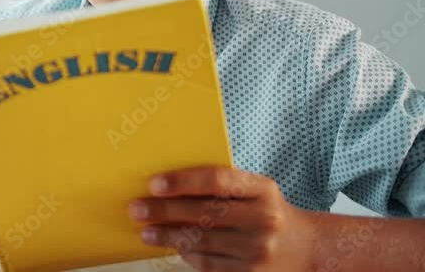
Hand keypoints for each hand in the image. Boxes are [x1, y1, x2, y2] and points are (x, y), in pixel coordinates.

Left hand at [128, 167, 315, 270]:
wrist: (306, 249)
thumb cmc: (267, 211)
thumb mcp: (255, 190)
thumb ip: (222, 185)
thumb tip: (167, 184)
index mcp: (262, 190)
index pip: (217, 180)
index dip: (183, 181)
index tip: (154, 184)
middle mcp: (263, 219)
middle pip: (204, 213)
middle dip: (164, 211)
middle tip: (137, 209)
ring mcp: (258, 250)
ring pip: (202, 242)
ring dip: (168, 236)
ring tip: (146, 232)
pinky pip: (209, 264)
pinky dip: (186, 254)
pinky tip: (172, 246)